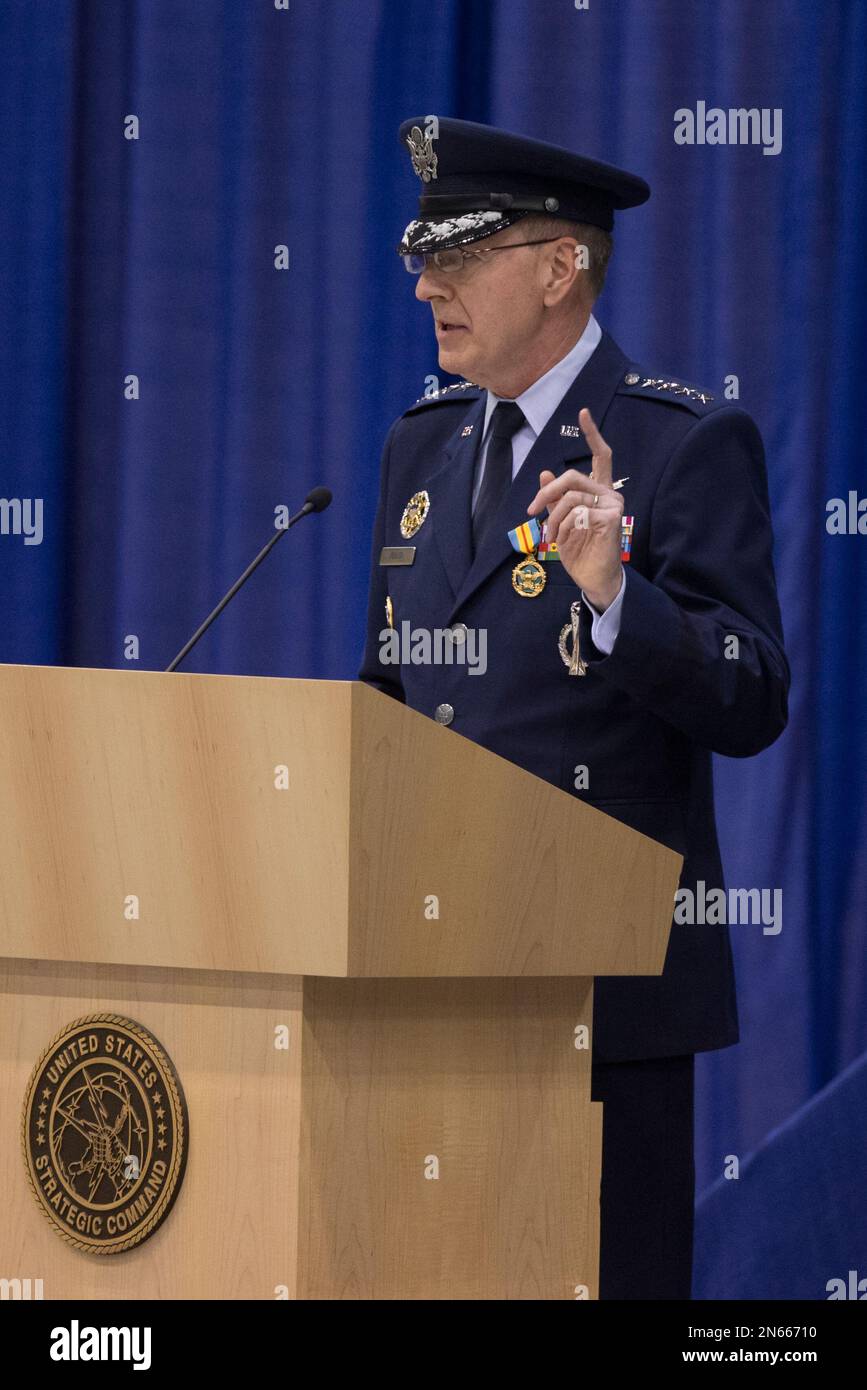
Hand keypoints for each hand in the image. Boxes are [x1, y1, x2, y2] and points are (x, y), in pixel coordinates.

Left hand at [527, 407, 623, 609]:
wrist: (594, 578)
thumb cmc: (580, 550)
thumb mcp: (561, 521)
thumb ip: (555, 498)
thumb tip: (544, 471)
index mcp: (599, 490)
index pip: (601, 456)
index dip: (592, 433)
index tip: (583, 411)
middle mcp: (609, 494)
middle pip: (572, 476)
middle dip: (547, 492)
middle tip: (532, 510)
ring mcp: (613, 505)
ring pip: (570, 498)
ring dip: (553, 519)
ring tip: (550, 536)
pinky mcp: (611, 519)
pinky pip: (576, 514)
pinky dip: (563, 528)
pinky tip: (565, 541)